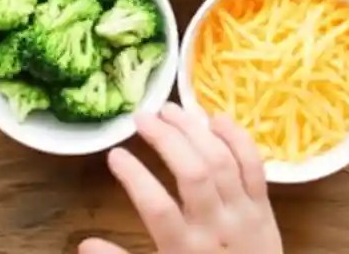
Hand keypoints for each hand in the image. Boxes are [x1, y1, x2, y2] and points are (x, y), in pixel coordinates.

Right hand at [81, 103, 282, 253]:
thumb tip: (84, 244)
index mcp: (184, 250)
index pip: (157, 207)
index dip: (135, 177)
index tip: (115, 154)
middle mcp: (215, 226)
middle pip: (193, 174)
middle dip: (166, 140)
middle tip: (142, 117)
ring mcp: (243, 213)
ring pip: (221, 162)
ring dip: (194, 130)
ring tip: (170, 109)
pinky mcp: (264, 206)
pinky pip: (254, 166)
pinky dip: (237, 138)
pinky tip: (216, 119)